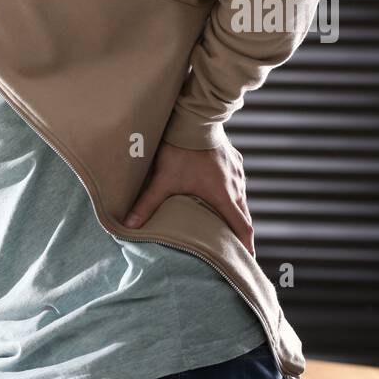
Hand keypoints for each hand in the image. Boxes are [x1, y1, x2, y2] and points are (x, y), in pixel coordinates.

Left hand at [123, 139, 254, 254]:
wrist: (195, 119)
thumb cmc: (181, 151)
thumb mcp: (163, 180)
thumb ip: (147, 204)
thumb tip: (129, 225)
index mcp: (223, 195)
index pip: (241, 227)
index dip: (246, 245)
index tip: (249, 259)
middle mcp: (236, 185)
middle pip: (243, 215)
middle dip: (241, 233)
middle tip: (238, 248)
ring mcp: (237, 172)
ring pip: (241, 198)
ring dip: (236, 212)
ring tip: (229, 224)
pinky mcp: (234, 160)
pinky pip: (237, 182)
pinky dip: (233, 194)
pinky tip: (223, 195)